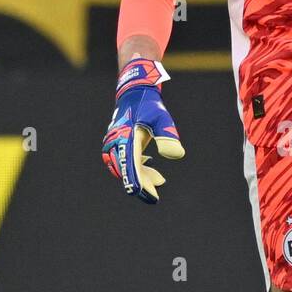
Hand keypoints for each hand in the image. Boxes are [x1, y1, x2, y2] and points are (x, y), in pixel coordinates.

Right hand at [102, 58, 184, 203]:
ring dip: (140, 176)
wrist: (134, 93)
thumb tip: (177, 155)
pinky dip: (136, 168)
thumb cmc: (149, 106)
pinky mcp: (116, 144)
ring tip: (158, 179)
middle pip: (127, 172)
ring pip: (125, 168)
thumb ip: (168, 135)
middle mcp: (116, 143)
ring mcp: (113, 144)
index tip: (151, 197)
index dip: (141, 186)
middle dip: (142, 185)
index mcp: (126, 139)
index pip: (132, 169)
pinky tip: (150, 168)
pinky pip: (123, 161)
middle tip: (155, 197)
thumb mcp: (162, 118)